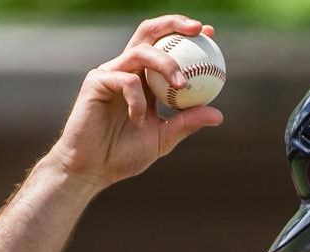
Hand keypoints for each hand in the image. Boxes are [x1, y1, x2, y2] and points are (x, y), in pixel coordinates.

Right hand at [44, 14, 224, 187]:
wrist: (91, 169)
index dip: (186, 34)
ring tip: (183, 85)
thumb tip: (218, 114)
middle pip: (149, 33)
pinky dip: (138, 101)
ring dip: (167, 64)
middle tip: (198, 30)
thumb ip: (187, 124)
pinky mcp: (96, 81)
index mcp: (144, 79)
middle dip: (174, 24)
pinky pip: (126, 81)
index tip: (210, 34)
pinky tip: (138, 120)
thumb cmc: (123, 155)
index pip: (166, 46)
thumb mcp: (163, 139)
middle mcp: (127, 70)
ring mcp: (111, 73)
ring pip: (141, 51)